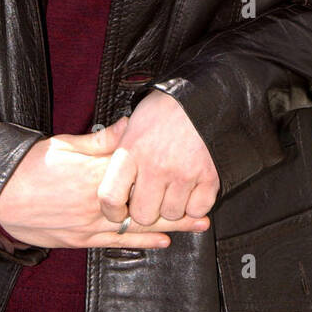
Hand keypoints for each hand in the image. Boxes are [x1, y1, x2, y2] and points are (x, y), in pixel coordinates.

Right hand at [0, 115, 210, 249]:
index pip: (137, 176)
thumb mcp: (64, 144)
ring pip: (136, 228)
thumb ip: (99, 140)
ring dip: (168, 229)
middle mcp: (97, 203)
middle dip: (177, 210)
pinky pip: (115, 243)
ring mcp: (89, 224)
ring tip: (194, 228)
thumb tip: (128, 125)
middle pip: (145, 207)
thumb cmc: (28, 167)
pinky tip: (161, 243)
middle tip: (205, 212)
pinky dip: (140, 243)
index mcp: (94, 176)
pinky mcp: (80, 239)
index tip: (187, 175)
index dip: (163, 178)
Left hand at [96, 89, 219, 225]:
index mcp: (131, 152)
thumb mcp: (130, 125)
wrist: (201, 96)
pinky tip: (191, 189)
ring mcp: (183, 173)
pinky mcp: (209, 177)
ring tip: (172, 188)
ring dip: (172, 206)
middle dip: (146, 210)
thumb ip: (113, 149)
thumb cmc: (164, 109)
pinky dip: (195, 204)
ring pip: (171, 214)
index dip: (112, 211)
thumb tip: (103, 172)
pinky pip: (197, 209)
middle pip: (143, 215)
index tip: (118, 212)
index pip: (110, 197)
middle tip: (150, 196)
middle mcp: (155, 166)